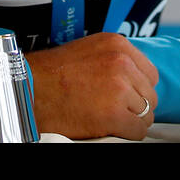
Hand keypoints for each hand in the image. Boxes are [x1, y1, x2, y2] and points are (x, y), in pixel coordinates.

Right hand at [25, 32, 159, 139]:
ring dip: (132, 120)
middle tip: (117, 111)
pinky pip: (137, 131)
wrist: (30, 90)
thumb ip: (114, 59)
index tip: (127, 96)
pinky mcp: (114, 114)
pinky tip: (111, 130)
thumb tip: (135, 79)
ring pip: (146, 114)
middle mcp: (122, 63)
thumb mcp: (89, 50)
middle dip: (135, 106)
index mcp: (117, 45)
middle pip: (149, 94)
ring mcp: (119, 89)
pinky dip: (128, 134)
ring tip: (112, 120)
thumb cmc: (52, 74)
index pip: (150, 73)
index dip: (138, 88)